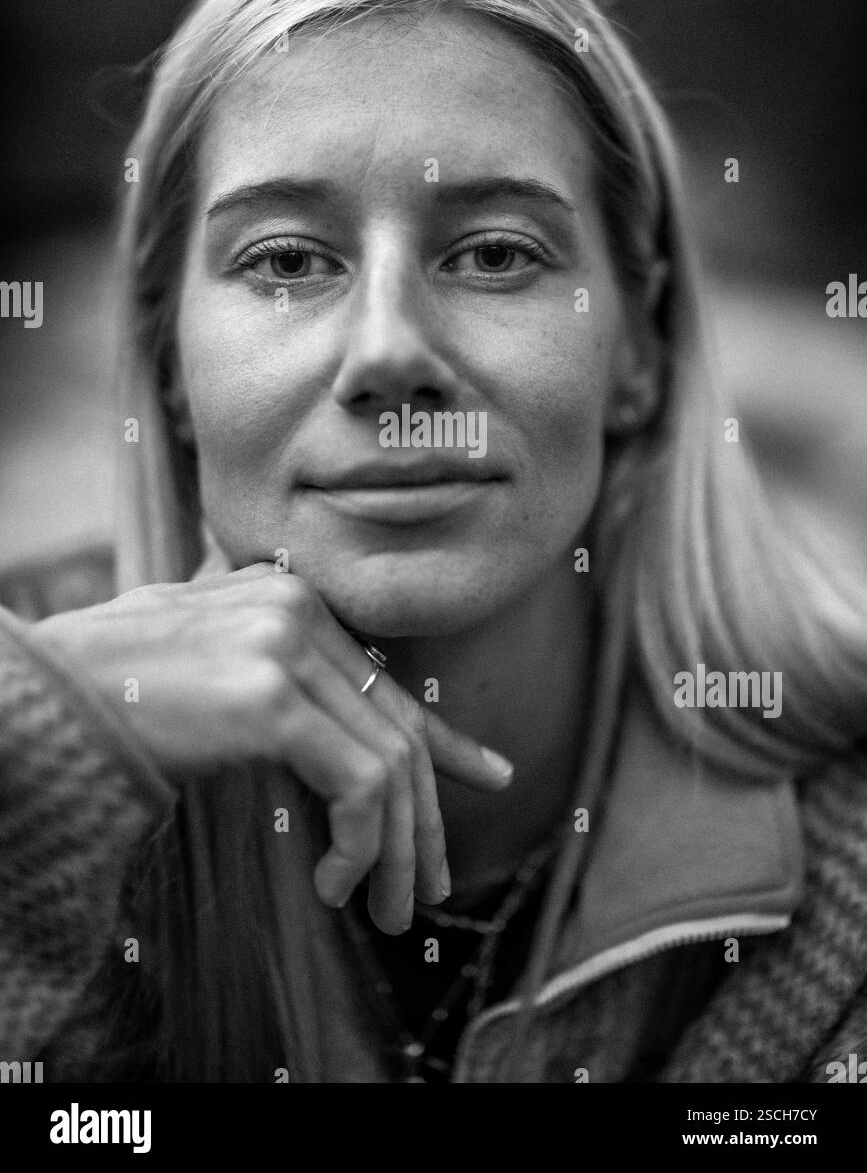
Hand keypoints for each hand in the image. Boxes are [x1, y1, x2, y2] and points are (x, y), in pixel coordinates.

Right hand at [31, 558, 513, 934]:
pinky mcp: (269, 694)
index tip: (489, 776)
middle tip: (429, 889)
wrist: (37, 696)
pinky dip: (359, 845)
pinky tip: (331, 885)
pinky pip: (357, 784)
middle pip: (397, 727)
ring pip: (390, 763)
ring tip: (385, 911)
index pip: (388, 682)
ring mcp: (284, 645)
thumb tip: (329, 732)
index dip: (444, 742)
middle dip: (425, 819)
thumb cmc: (107, 691)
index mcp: (288, 598)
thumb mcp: (205, 672)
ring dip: (397, 851)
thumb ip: (274, 681)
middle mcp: (297, 609)